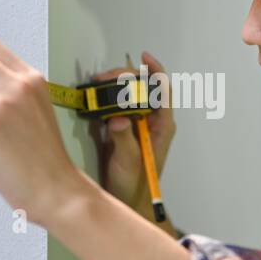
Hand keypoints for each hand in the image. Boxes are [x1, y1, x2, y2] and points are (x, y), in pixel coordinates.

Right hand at [89, 51, 175, 214]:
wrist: (126, 202)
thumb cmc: (133, 186)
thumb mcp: (129, 162)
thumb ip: (124, 140)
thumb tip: (118, 119)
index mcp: (162, 127)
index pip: (163, 91)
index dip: (155, 70)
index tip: (143, 57)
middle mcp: (152, 122)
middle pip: (143, 88)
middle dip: (125, 77)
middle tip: (104, 78)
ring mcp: (138, 125)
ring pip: (130, 96)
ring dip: (115, 87)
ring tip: (98, 85)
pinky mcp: (124, 130)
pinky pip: (118, 107)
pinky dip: (108, 99)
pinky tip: (97, 97)